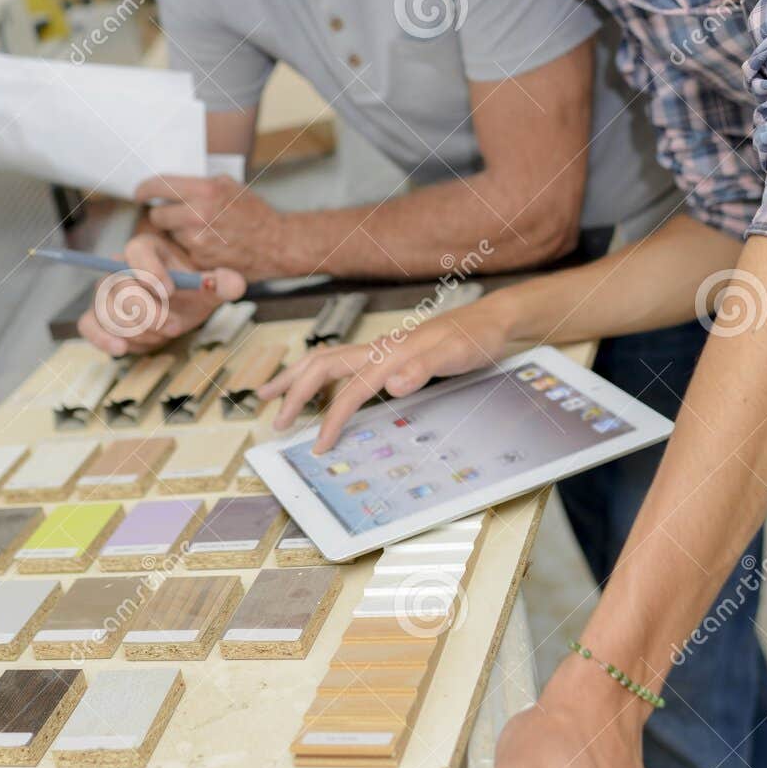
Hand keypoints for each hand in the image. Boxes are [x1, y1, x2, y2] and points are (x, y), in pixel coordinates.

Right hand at [76, 230, 244, 357]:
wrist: (180, 308)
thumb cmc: (192, 290)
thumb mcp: (212, 285)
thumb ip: (223, 282)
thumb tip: (235, 285)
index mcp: (147, 249)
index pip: (137, 251)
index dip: (150, 271)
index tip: (170, 290)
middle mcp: (119, 267)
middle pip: (121, 286)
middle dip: (148, 312)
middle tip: (173, 325)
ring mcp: (106, 292)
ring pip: (108, 310)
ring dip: (138, 330)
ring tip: (163, 334)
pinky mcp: (98, 316)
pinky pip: (88, 325)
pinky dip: (102, 338)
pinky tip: (122, 349)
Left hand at [134, 174, 295, 279]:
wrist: (276, 243)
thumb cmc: (253, 212)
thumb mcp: (228, 185)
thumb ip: (198, 184)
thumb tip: (167, 184)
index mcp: (204, 190)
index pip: (158, 186)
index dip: (144, 190)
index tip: (140, 194)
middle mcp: (197, 214)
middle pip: (157, 216)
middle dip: (163, 215)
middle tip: (175, 215)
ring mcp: (197, 240)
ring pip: (170, 234)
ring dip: (178, 232)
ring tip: (202, 230)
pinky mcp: (199, 260)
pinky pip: (183, 251)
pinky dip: (190, 248)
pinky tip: (210, 244)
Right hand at [259, 296, 514, 452]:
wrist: (494, 321)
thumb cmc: (476, 337)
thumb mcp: (457, 354)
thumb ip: (424, 366)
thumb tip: (393, 383)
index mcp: (390, 353)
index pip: (349, 390)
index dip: (331, 419)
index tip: (319, 446)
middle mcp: (379, 349)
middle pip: (321, 366)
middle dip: (293, 392)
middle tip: (274, 419)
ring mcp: (382, 350)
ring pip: (327, 361)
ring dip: (298, 379)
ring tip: (272, 394)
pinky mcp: (389, 354)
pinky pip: (343, 366)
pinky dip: (322, 378)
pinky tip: (322, 390)